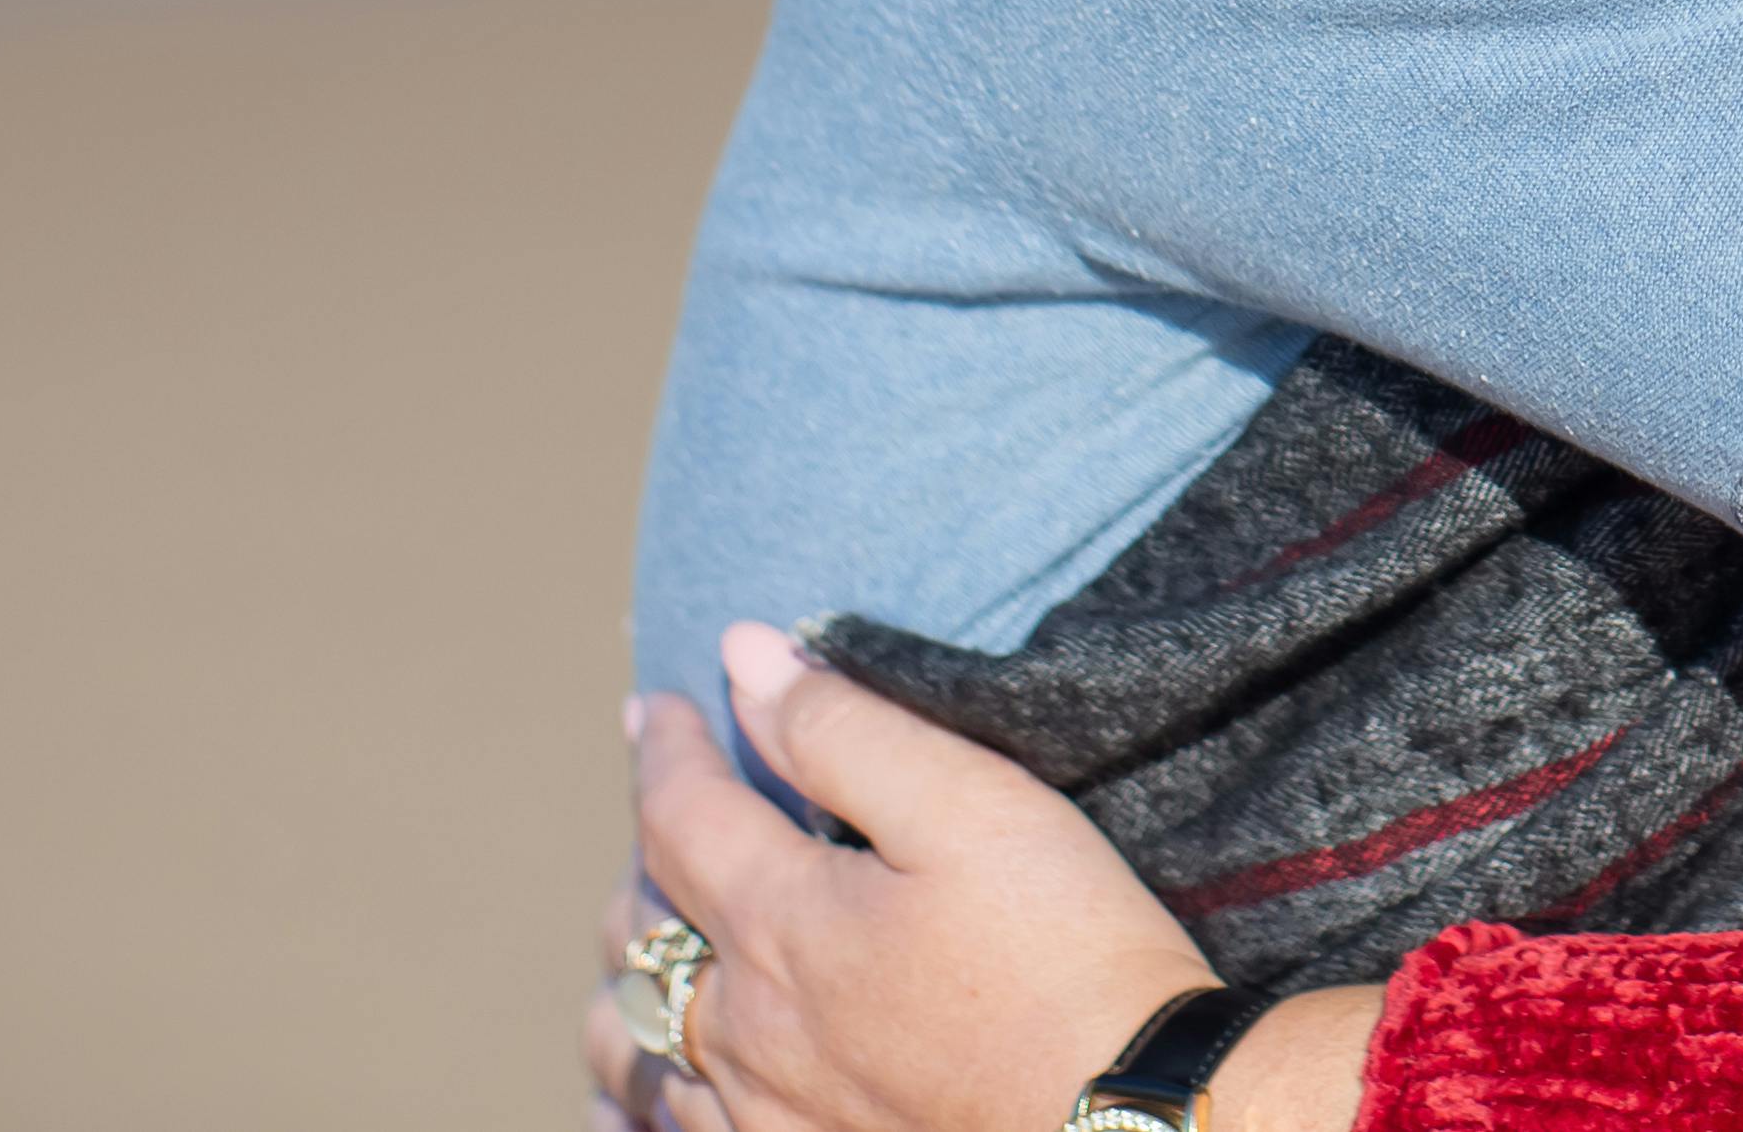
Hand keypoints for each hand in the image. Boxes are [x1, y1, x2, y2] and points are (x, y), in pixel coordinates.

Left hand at [584, 624, 1380, 1131]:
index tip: (652, 705)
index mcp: (781, 920)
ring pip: (634, 1046)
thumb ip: (844, 729)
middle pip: (637, 934)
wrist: (1119, 1118)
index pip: (679, 813)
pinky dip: (636, 1094)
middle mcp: (745, 1024)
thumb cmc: (1061, 954)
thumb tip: (746, 657)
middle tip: (664, 819)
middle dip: (637, 862)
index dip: (662, 747)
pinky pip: (664, 1131)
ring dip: (623, 983)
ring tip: (639, 950)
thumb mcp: (971, 806)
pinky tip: (640, 1087)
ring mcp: (761, 1111)